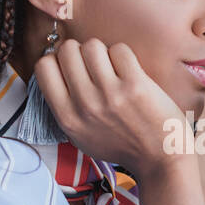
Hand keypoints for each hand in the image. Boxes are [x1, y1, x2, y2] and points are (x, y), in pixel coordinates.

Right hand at [33, 38, 185, 177]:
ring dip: (103, 52)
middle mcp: (85, 105)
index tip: (71, 67)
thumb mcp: (81, 136)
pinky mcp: (135, 85)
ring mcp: (110, 94)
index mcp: (67, 118)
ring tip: (113, 68)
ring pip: (92, 45)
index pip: (43, 67)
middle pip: (67, 50)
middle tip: (95, 66)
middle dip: (80, 52)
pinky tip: (130, 72)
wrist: (161, 159)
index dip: (56, 60)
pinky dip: (124, 56)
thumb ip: (65, 107)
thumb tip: (57, 69)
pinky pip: (119, 49)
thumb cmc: (122, 146)